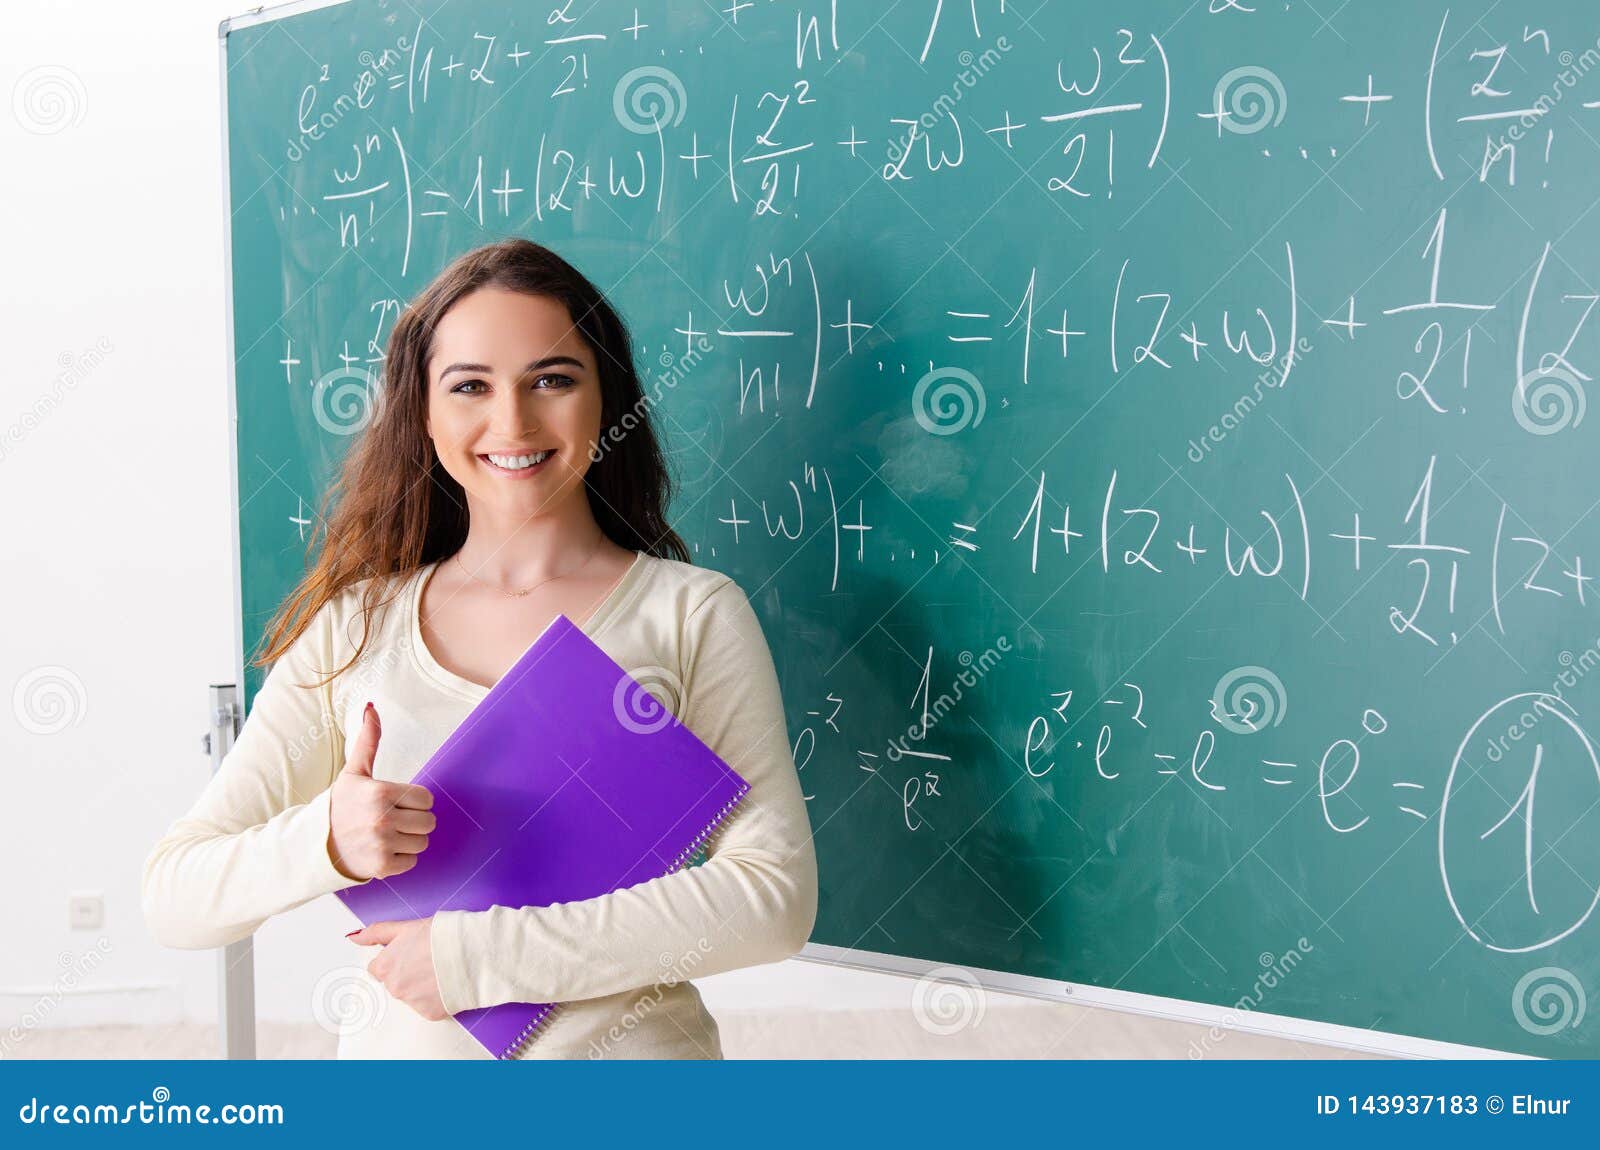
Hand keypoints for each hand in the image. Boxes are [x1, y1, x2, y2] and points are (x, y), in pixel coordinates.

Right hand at [327, 702, 435, 880]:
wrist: (316, 844)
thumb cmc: (340, 806)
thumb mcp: (354, 772)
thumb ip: (368, 741)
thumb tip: (371, 707)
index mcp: (380, 792)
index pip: (426, 799)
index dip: (415, 801)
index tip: (396, 803)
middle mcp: (382, 819)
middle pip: (429, 821)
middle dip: (414, 821)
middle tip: (392, 820)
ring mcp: (382, 845)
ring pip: (423, 842)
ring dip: (409, 840)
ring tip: (387, 835)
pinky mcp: (382, 867)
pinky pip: (412, 862)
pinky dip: (400, 859)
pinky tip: (382, 851)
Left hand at [347, 918, 447, 1020]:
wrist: (471, 952)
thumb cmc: (441, 936)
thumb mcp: (405, 927)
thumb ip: (375, 933)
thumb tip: (353, 937)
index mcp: (385, 967)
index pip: (378, 968)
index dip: (395, 958)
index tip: (410, 953)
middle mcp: (394, 989)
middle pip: (394, 983)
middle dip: (407, 973)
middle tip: (428, 959)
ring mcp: (411, 1003)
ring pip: (410, 995)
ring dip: (421, 986)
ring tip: (439, 970)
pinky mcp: (429, 1013)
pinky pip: (427, 1007)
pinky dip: (435, 998)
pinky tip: (445, 983)